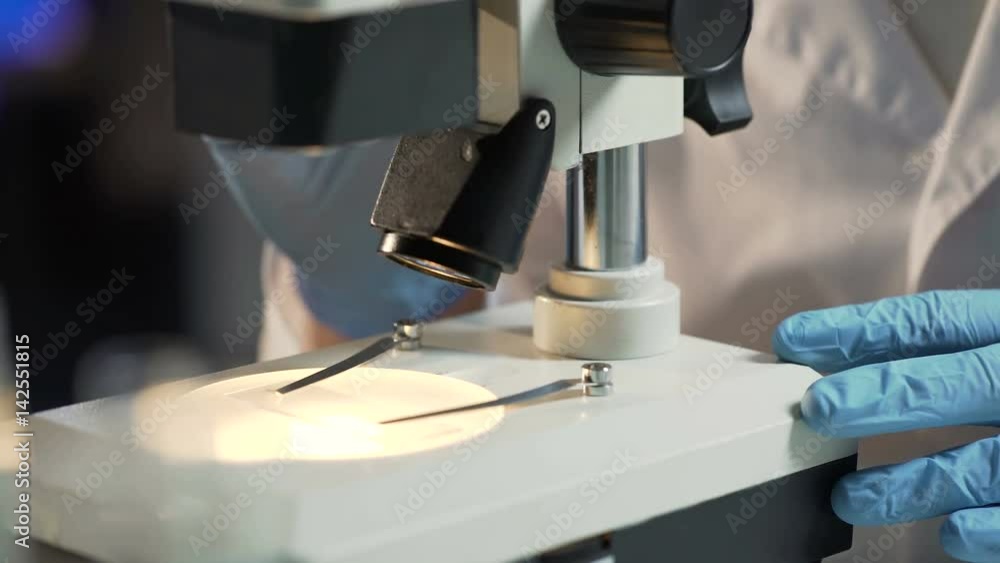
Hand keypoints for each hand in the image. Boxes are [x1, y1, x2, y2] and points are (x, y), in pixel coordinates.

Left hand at [773, 290, 999, 562]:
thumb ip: (948, 360)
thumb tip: (847, 372)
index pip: (932, 322)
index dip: (859, 329)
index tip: (794, 339)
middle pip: (957, 380)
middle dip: (883, 392)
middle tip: (817, 409)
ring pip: (983, 464)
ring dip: (912, 483)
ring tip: (850, 499)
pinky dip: (988, 529)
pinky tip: (948, 538)